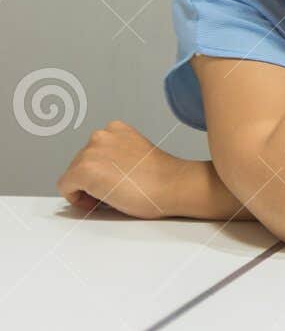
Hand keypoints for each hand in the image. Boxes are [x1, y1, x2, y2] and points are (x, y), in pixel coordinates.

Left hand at [57, 121, 208, 218]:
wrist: (173, 186)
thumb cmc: (163, 177)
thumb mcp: (136, 153)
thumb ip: (116, 155)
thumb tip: (103, 174)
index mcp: (115, 129)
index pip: (93, 152)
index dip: (101, 171)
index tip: (114, 181)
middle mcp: (100, 136)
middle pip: (79, 163)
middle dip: (92, 180)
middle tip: (114, 192)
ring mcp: (90, 152)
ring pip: (72, 176)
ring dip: (86, 188)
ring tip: (111, 195)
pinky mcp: (83, 171)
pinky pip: (66, 187)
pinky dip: (77, 198)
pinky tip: (100, 201)